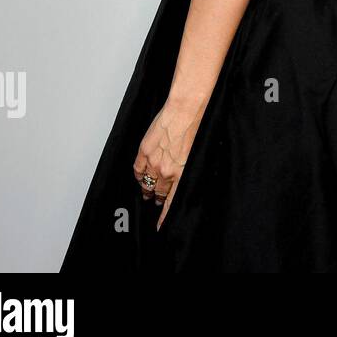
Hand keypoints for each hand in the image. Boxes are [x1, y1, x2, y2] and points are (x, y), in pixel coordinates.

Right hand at [132, 99, 203, 229]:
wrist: (186, 110)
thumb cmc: (197, 127)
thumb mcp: (198, 152)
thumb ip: (188, 167)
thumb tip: (183, 176)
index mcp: (183, 173)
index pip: (172, 201)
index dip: (165, 216)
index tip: (160, 226)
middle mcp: (167, 171)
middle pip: (160, 191)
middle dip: (159, 197)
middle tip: (157, 200)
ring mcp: (154, 161)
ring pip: (147, 183)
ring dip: (148, 189)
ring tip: (148, 192)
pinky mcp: (144, 151)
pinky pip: (138, 170)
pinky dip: (139, 175)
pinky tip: (141, 177)